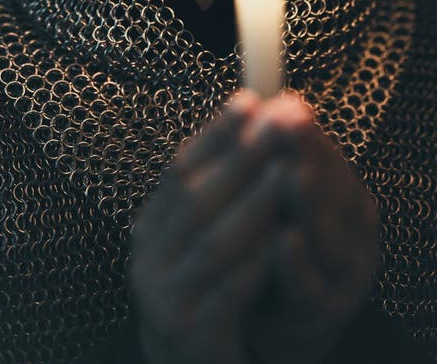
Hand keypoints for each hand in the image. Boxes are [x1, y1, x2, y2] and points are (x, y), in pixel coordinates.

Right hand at [130, 90, 284, 363]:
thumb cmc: (210, 287)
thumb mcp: (212, 229)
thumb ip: (229, 180)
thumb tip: (260, 105)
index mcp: (153, 226)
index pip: (180, 168)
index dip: (216, 133)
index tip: (251, 98)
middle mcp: (148, 259)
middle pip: (195, 198)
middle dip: (242, 156)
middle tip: (280, 120)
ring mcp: (165, 300)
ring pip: (212, 244)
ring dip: (252, 201)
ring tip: (287, 167)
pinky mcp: (190, 337)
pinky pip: (226, 296)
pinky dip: (254, 264)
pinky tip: (283, 237)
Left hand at [242, 91, 379, 363]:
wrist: (275, 332)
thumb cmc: (272, 256)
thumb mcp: (279, 203)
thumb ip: (279, 160)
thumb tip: (266, 98)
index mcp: (344, 199)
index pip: (330, 159)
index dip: (307, 131)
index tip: (285, 100)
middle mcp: (354, 232)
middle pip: (334, 187)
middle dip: (309, 152)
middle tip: (291, 120)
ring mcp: (344, 275)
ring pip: (329, 234)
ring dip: (308, 199)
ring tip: (290, 171)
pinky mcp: (325, 316)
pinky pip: (312, 287)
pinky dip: (299, 263)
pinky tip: (284, 240)